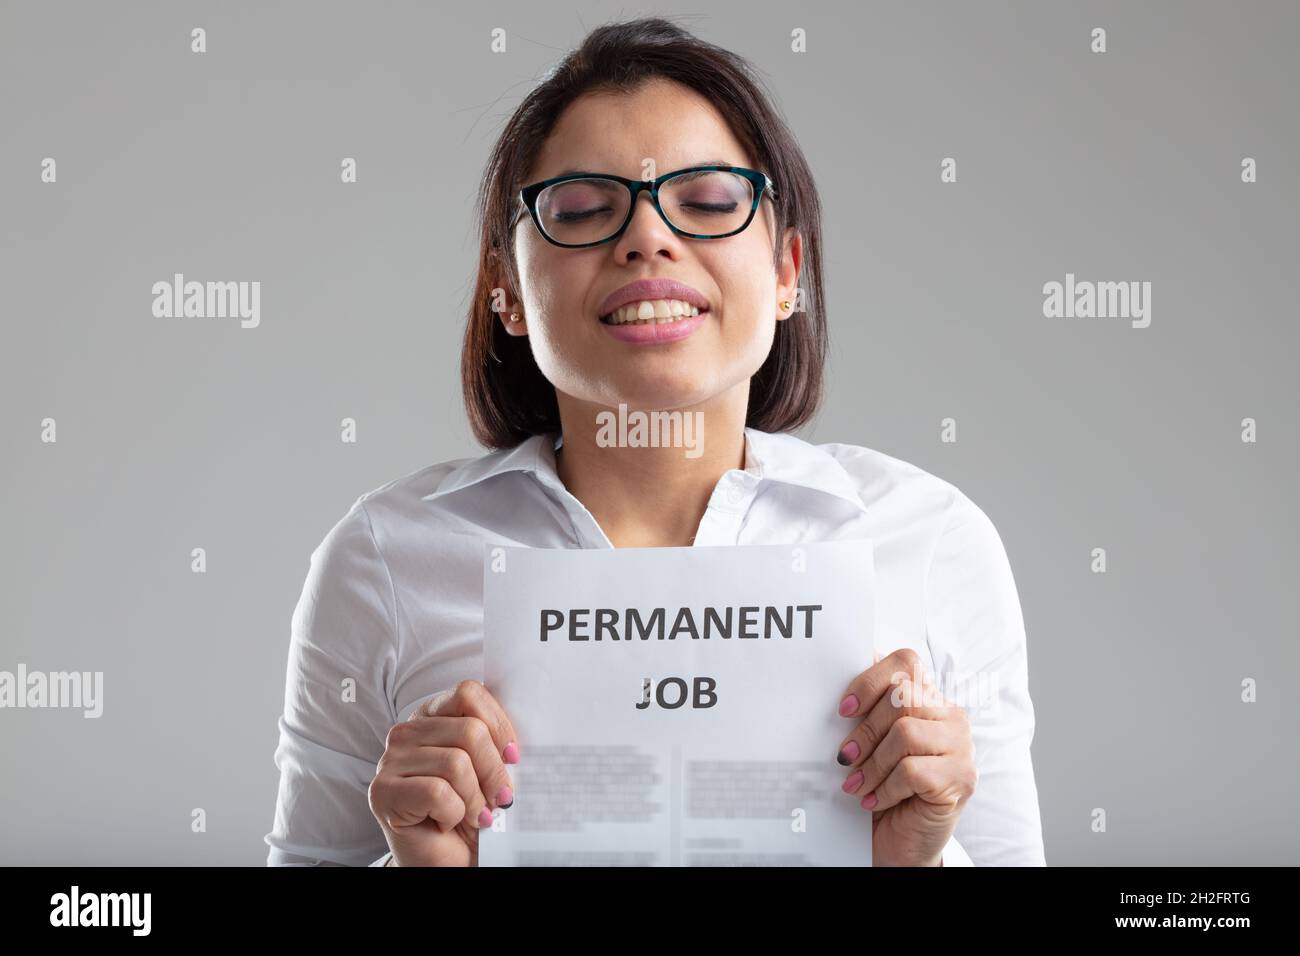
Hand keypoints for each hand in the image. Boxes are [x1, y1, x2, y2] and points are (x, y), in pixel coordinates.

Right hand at [368, 679, 519, 865]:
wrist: (449, 859)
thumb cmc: (470, 812)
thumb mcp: (488, 769)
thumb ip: (496, 742)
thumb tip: (517, 740)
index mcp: (432, 716)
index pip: (469, 694)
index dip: (499, 726)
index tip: (512, 757)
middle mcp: (406, 732)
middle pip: (470, 731)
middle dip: (494, 772)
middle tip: (498, 800)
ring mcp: (389, 761)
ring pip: (456, 763)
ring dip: (475, 799)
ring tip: (472, 815)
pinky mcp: (382, 792)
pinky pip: (437, 792)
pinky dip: (453, 813)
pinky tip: (446, 822)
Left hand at [835, 648, 976, 865]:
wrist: (900, 843)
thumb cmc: (881, 786)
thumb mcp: (870, 743)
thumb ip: (864, 712)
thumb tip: (829, 682)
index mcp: (928, 698)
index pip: (905, 662)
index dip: (869, 680)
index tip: (843, 709)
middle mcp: (951, 715)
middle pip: (903, 696)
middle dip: (865, 729)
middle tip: (844, 757)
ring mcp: (961, 746)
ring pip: (906, 733)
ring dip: (872, 763)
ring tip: (855, 784)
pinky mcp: (962, 778)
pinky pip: (912, 770)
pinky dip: (885, 787)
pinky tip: (874, 800)